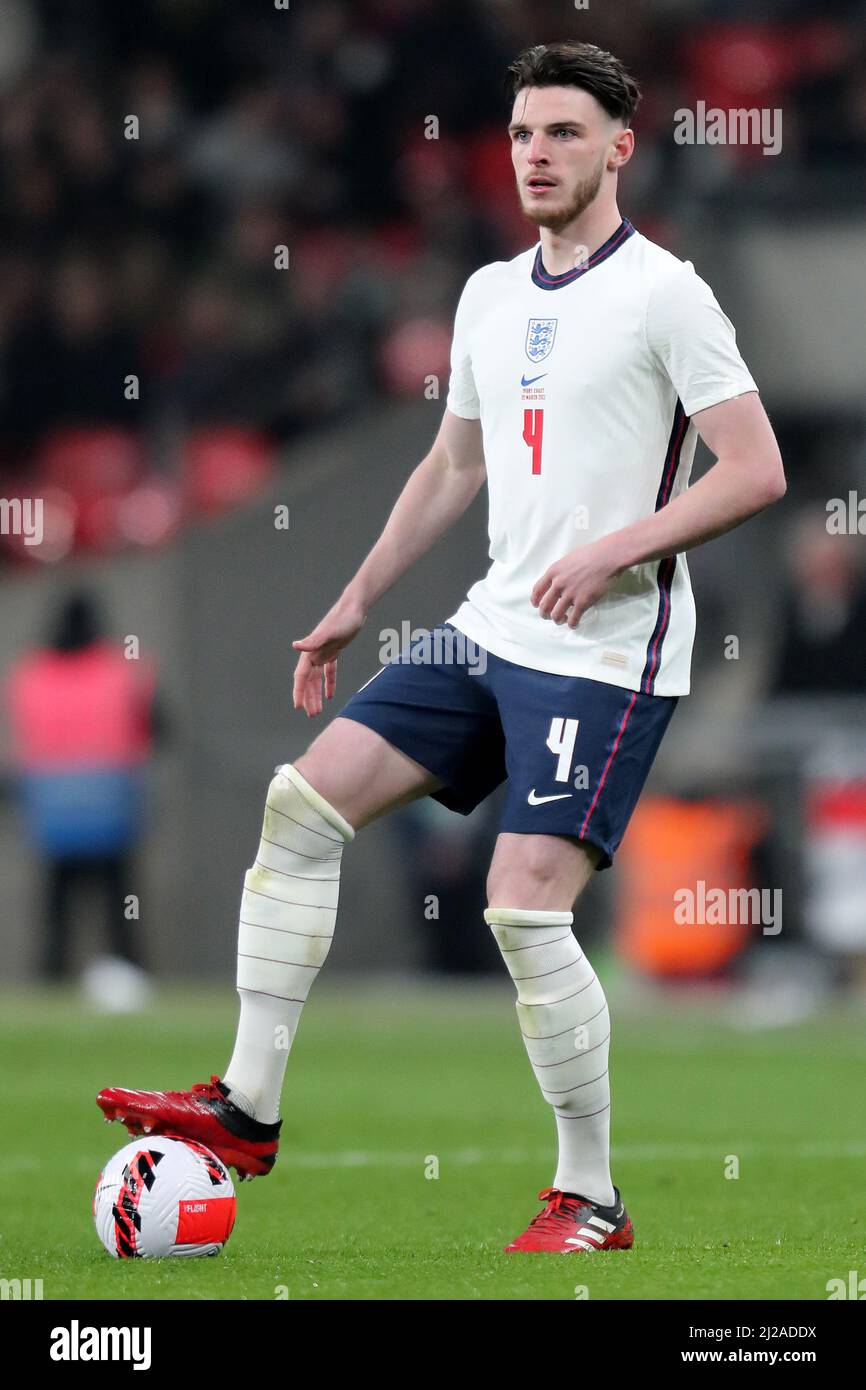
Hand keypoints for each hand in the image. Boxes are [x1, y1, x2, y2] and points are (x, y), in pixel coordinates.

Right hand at [292, 595, 366, 716]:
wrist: (354, 608)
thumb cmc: (342, 619)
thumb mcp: (329, 632)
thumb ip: (313, 640)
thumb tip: (295, 646)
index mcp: (310, 651)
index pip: (301, 676)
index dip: (299, 691)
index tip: (298, 706)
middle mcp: (314, 653)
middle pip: (308, 681)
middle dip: (309, 698)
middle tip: (312, 715)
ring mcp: (323, 653)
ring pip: (317, 679)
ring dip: (316, 694)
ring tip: (318, 711)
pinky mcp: (334, 651)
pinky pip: (329, 672)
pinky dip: (329, 683)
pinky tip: (330, 696)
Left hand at [531, 538, 621, 628]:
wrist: (608, 556)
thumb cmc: (592, 554)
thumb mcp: (569, 559)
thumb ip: (561, 571)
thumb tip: (559, 581)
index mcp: (553, 571)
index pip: (537, 590)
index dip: (536, 600)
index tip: (537, 605)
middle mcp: (558, 583)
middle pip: (544, 606)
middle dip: (545, 614)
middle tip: (549, 616)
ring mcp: (570, 594)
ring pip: (556, 615)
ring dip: (558, 620)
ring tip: (562, 620)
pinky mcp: (583, 602)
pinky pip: (573, 619)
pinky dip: (572, 624)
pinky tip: (575, 624)